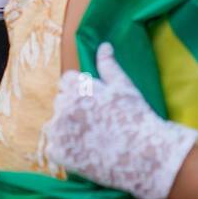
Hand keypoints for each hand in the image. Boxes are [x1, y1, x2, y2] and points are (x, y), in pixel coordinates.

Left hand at [39, 43, 197, 198]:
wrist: (143, 153)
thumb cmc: (136, 116)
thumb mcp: (124, 86)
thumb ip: (108, 65)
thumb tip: (104, 45)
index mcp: (77, 88)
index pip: (67, 81)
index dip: (81, 91)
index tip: (96, 103)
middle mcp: (63, 107)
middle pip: (61, 102)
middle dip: (74, 108)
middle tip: (97, 122)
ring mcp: (59, 131)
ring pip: (55, 124)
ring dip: (67, 128)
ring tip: (91, 138)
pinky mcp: (58, 153)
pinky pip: (54, 147)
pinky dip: (65, 149)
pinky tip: (85, 152)